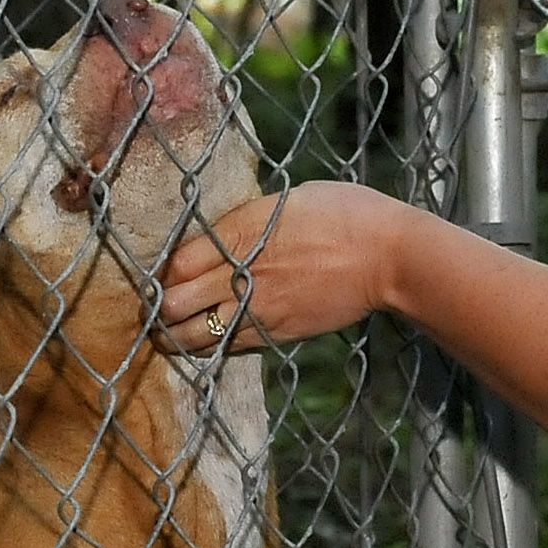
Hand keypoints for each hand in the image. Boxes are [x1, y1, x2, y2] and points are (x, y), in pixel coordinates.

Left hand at [157, 180, 406, 351]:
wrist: (390, 256)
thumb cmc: (349, 213)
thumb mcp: (291, 200)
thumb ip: (252, 220)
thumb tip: (230, 231)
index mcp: (242, 230)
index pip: (176, 263)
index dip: (162, 274)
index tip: (161, 276)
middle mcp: (243, 271)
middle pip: (175, 303)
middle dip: (159, 309)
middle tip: (156, 309)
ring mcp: (260, 306)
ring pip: (196, 335)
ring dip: (176, 337)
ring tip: (170, 335)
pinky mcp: (279, 331)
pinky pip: (231, 346)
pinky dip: (213, 347)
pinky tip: (210, 342)